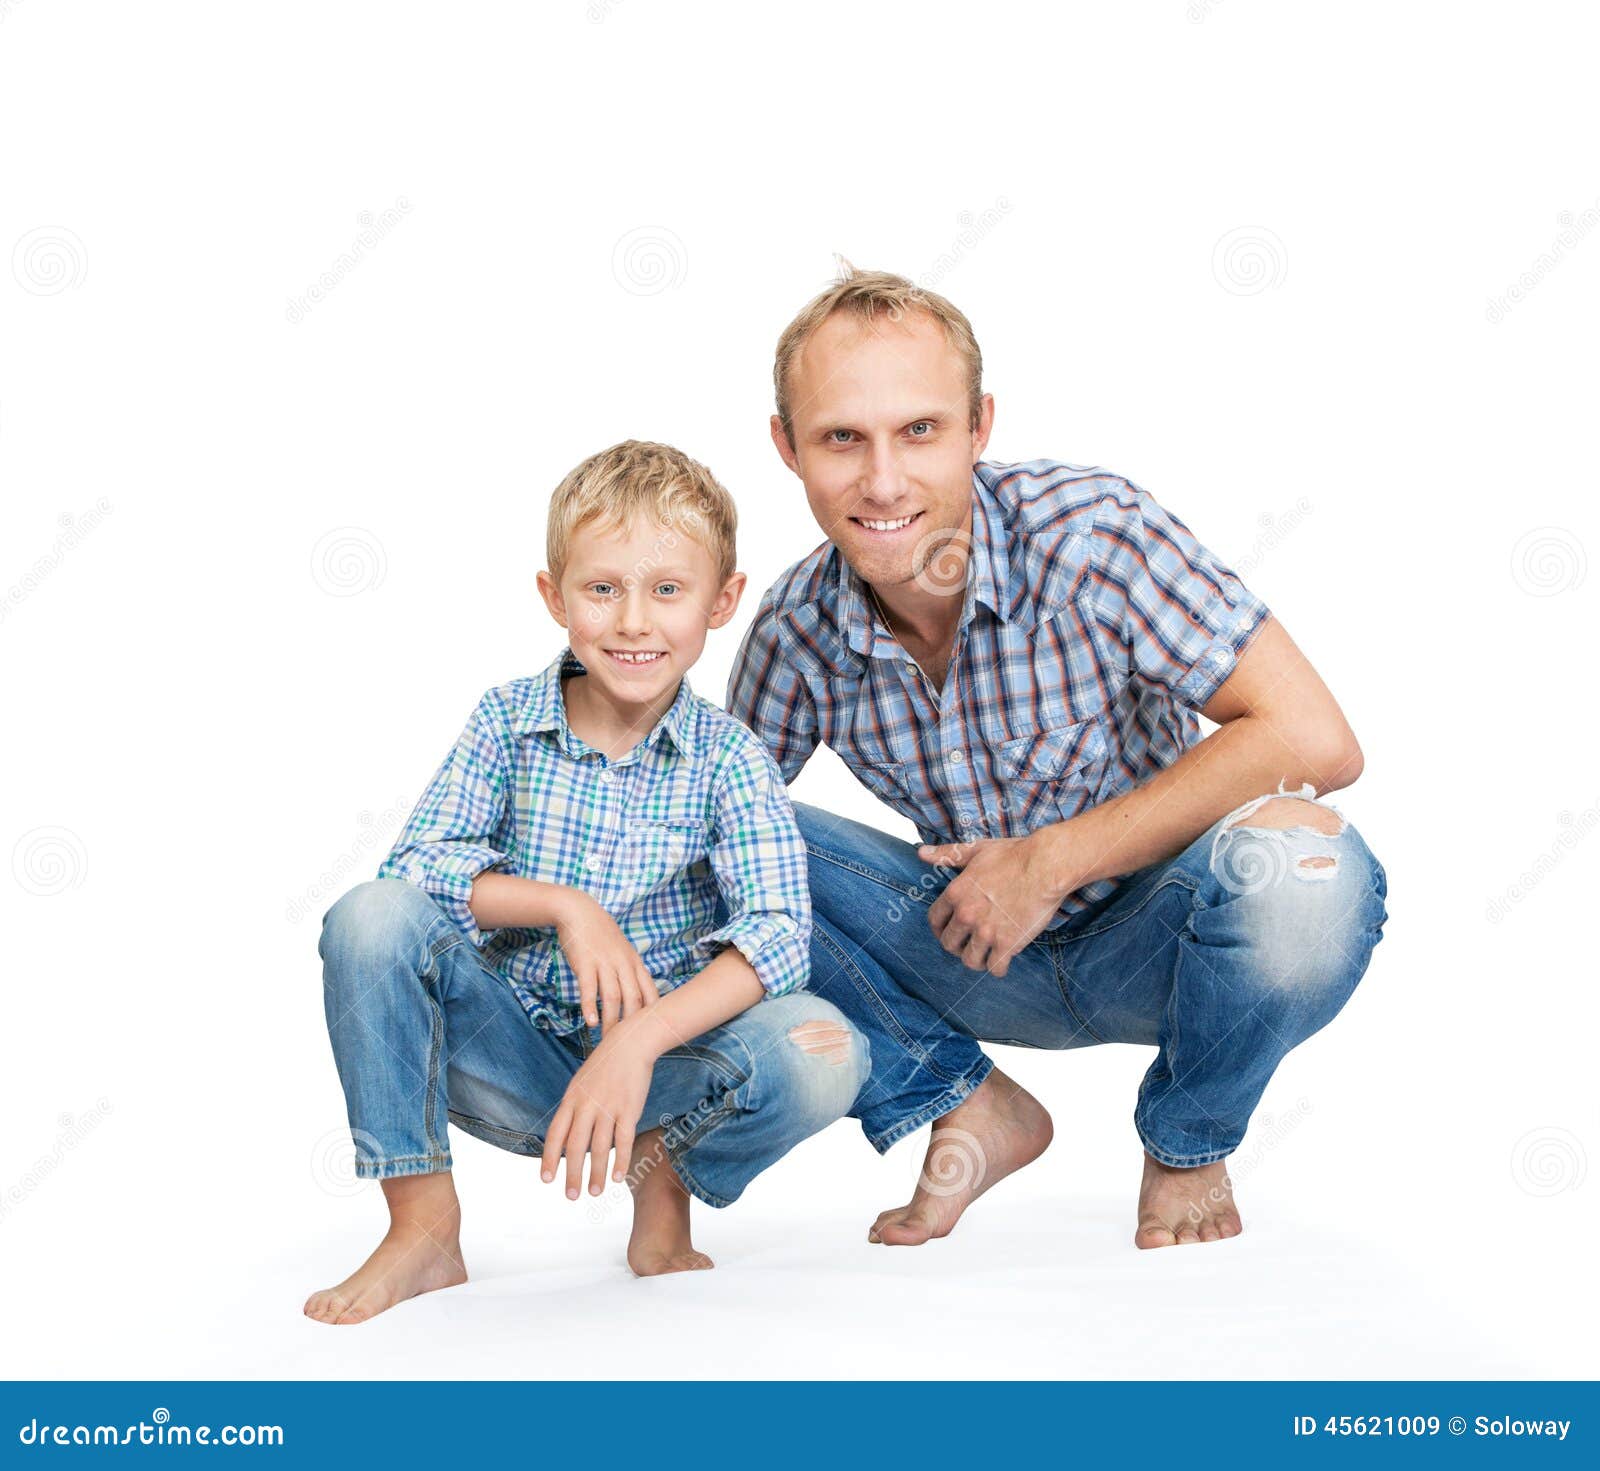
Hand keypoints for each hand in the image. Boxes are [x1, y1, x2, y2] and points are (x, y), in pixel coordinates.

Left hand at [539, 1019, 658, 1197]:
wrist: (631, 1042)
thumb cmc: (605, 1063)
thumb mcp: (581, 1082)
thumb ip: (574, 1108)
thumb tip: (566, 1136)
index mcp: (571, 1098)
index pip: (556, 1134)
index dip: (550, 1158)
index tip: (546, 1179)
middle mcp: (587, 1105)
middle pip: (575, 1146)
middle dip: (572, 1174)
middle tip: (570, 1196)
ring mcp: (608, 1107)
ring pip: (599, 1147)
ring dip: (596, 1173)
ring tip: (593, 1193)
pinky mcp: (629, 1108)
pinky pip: (623, 1140)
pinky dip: (620, 1160)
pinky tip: (617, 1177)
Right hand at [553, 889, 659, 1032]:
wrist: (579, 912)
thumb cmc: (601, 934)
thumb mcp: (623, 951)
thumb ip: (631, 972)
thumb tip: (638, 998)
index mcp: (635, 963)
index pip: (650, 992)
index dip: (652, 1015)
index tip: (650, 1033)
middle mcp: (623, 964)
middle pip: (633, 999)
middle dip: (631, 1025)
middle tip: (627, 1044)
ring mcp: (604, 962)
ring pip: (612, 997)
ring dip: (610, 1021)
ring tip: (607, 1040)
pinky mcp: (585, 963)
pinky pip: (589, 988)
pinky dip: (590, 1006)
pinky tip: (590, 1022)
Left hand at [919, 826, 1078, 975]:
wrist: (1046, 866)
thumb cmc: (1013, 855)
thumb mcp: (976, 849)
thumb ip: (947, 854)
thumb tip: (921, 852)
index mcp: (955, 893)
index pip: (935, 921)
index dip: (940, 928)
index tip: (948, 930)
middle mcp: (966, 915)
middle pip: (949, 944)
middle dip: (956, 946)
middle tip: (968, 944)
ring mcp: (986, 931)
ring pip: (970, 960)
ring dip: (976, 959)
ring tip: (984, 954)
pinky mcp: (1008, 944)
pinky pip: (995, 968)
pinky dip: (998, 968)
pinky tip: (1003, 961)